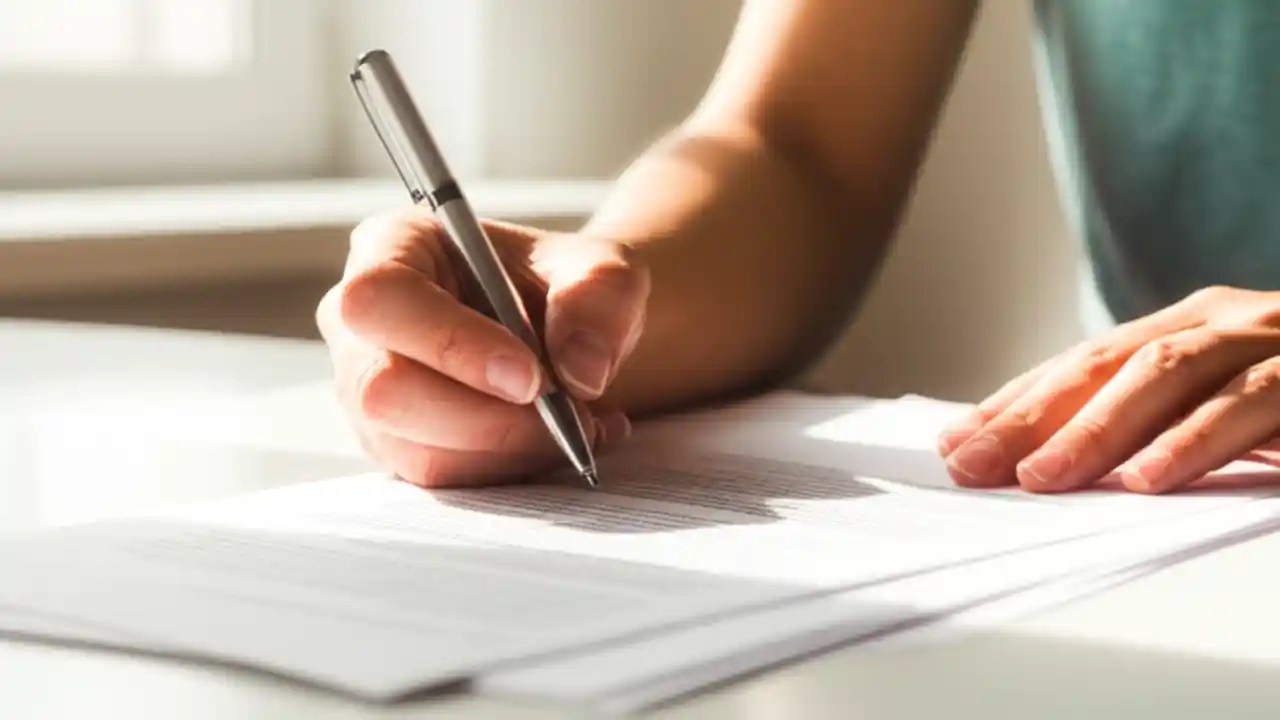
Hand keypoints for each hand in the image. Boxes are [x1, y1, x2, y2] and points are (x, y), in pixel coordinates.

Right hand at [317, 208, 648, 486]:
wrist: (569, 334)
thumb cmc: (567, 288)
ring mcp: (368, 393)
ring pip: (415, 448)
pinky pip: (442, 477)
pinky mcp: (396, 445)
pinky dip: (511, 469)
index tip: (528, 376)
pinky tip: (559, 441)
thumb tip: (582, 371)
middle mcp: (362, 325)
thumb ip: (600, 300)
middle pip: (383, 390)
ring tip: (580, 424)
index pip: (379, 298)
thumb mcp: (604, 271)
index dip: (448, 342)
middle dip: (486, 417)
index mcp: (392, 249)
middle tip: (566, 411)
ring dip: (509, 449)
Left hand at [937, 286, 1279, 493]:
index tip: (955, 440)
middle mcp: (1220, 322)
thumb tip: (1060, 462)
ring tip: (1040, 477)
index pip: (1084, 363)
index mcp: (1192, 325)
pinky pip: (1247, 404)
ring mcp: (1269, 341)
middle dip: (1030, 416)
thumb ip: (1160, 418)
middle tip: (970, 463)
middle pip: (1105, 364)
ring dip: (1095, 428)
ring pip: (1163, 375)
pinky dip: (1191, 441)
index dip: (1017, 401)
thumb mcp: (1231, 400)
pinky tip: (1145, 478)